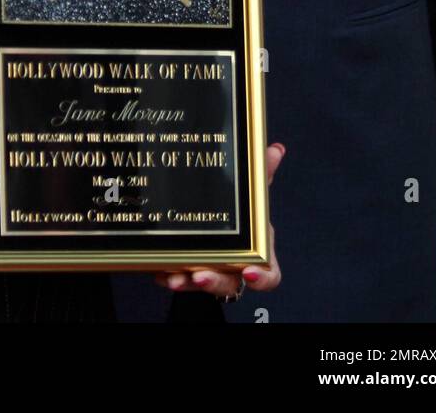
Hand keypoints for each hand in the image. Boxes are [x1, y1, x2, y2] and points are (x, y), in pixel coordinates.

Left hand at [153, 142, 284, 300]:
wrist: (220, 230)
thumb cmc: (242, 219)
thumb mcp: (251, 196)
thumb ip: (262, 175)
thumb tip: (275, 149)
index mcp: (256, 251)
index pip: (268, 274)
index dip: (261, 277)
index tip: (249, 271)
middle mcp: (236, 268)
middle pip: (230, 283)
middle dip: (214, 281)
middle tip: (199, 276)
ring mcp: (213, 273)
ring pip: (203, 284)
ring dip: (187, 282)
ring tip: (174, 277)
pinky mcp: (189, 274)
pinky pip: (180, 280)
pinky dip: (170, 276)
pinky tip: (159, 271)